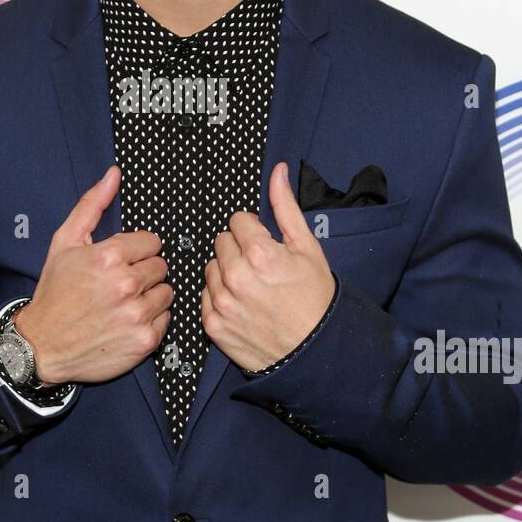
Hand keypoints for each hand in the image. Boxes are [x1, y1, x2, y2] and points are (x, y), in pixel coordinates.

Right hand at [14, 165, 172, 386]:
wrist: (42, 346)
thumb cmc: (54, 292)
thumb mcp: (65, 242)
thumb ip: (92, 205)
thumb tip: (113, 174)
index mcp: (108, 257)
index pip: (151, 242)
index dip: (135, 251)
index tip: (119, 262)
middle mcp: (125, 285)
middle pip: (161, 266)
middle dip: (143, 272)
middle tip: (119, 284)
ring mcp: (137, 315)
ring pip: (167, 292)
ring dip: (150, 296)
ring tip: (124, 303)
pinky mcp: (144, 341)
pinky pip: (166, 320)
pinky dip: (151, 321)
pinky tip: (128, 322)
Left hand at [200, 161, 335, 370]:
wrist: (316, 351)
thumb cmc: (316, 297)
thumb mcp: (308, 247)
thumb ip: (286, 206)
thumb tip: (278, 170)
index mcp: (259, 254)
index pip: (237, 221)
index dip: (253, 231)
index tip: (266, 245)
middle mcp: (236, 277)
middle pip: (222, 242)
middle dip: (239, 249)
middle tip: (261, 268)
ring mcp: (222, 303)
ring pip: (211, 268)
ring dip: (228, 273)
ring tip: (253, 288)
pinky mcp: (213, 326)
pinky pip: (205, 296)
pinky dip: (220, 297)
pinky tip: (243, 305)